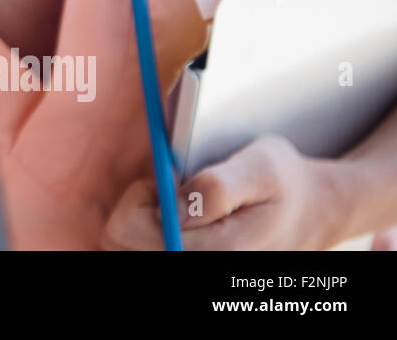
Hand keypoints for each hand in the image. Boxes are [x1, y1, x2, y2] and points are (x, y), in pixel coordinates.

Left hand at [100, 134, 340, 249]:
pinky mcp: (193, 261)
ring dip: (147, 220)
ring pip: (130, 246)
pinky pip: (147, 248)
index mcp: (215, 251)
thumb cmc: (285, 184)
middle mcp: (203, 268)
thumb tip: (173, 208)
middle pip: (121, 241)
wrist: (316, 212)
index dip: (141, 198)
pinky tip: (185, 220)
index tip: (168, 181)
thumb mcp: (261, 168)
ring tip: (184, 205)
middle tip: (176, 190)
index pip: (128, 230)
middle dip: (140, 207)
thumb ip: (217, 187)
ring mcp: (196, 268)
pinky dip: (157, 230)